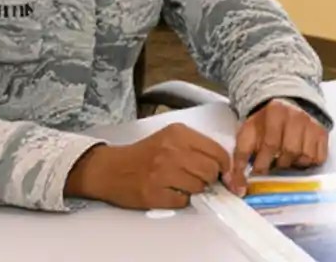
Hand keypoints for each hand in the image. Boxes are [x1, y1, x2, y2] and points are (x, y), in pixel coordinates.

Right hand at [64, 122, 237, 208]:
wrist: (111, 169)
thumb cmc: (144, 154)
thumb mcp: (170, 138)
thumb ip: (196, 147)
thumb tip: (225, 166)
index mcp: (178, 134)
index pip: (217, 152)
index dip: (224, 166)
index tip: (225, 173)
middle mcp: (171, 151)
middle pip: (210, 171)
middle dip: (209, 178)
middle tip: (199, 179)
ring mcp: (162, 173)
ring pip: (199, 187)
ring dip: (195, 189)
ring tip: (181, 184)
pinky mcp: (154, 193)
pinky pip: (183, 201)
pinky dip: (180, 199)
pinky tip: (170, 191)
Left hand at [233, 99, 328, 183]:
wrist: (287, 103)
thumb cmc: (265, 123)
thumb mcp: (248, 133)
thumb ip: (240, 158)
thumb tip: (239, 189)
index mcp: (274, 112)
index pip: (269, 144)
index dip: (262, 163)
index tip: (257, 170)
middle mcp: (296, 116)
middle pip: (288, 151)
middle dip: (278, 163)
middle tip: (273, 164)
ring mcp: (311, 124)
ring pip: (304, 155)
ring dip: (294, 163)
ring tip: (286, 158)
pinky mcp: (322, 133)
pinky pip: (318, 157)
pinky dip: (309, 162)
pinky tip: (299, 157)